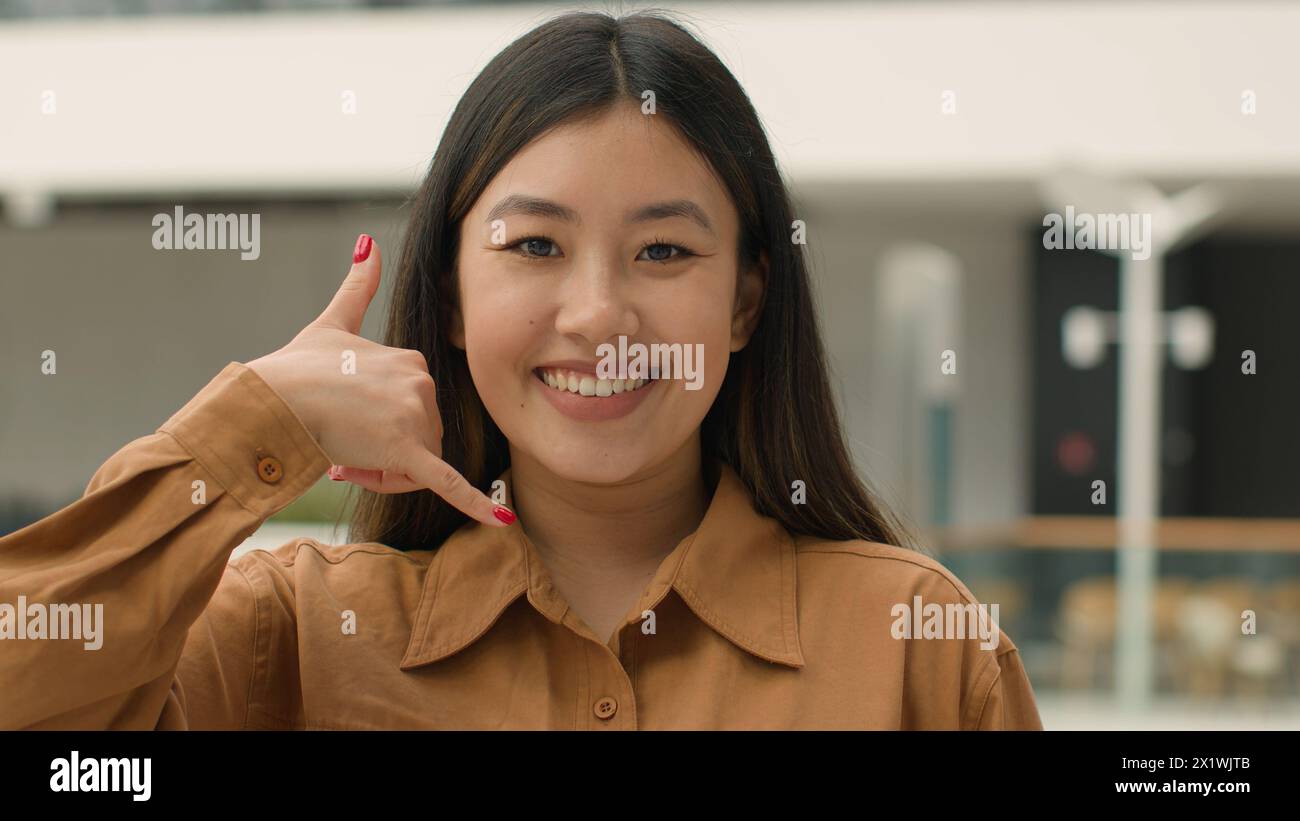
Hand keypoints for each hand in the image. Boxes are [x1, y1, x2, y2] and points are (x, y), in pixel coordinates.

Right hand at [245, 234, 512, 527]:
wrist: (272, 401)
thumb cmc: (294, 369)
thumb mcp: (331, 322)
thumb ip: (358, 286)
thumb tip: (368, 243)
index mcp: (413, 361)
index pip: (413, 414)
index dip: (379, 428)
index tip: (341, 421)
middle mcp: (421, 384)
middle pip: (419, 442)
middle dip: (382, 456)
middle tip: (341, 445)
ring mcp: (416, 417)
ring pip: (416, 468)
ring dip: (380, 473)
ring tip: (345, 456)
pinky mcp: (409, 453)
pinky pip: (450, 484)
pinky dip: (479, 504)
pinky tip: (504, 520)